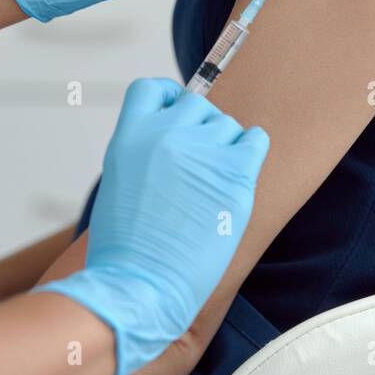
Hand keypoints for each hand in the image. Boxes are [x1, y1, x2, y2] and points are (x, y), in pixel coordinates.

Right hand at [35, 78, 267, 374]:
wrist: (138, 285)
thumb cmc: (125, 251)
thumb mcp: (119, 186)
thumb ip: (144, 154)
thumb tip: (174, 141)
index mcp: (129, 136)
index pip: (153, 89)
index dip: (168, 99)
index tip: (176, 116)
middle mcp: (165, 134)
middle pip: (197, 105)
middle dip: (200, 129)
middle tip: (197, 168)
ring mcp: (201, 151)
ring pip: (227, 126)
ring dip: (224, 149)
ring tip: (210, 187)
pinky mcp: (234, 174)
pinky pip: (256, 141)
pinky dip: (251, 153)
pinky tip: (237, 179)